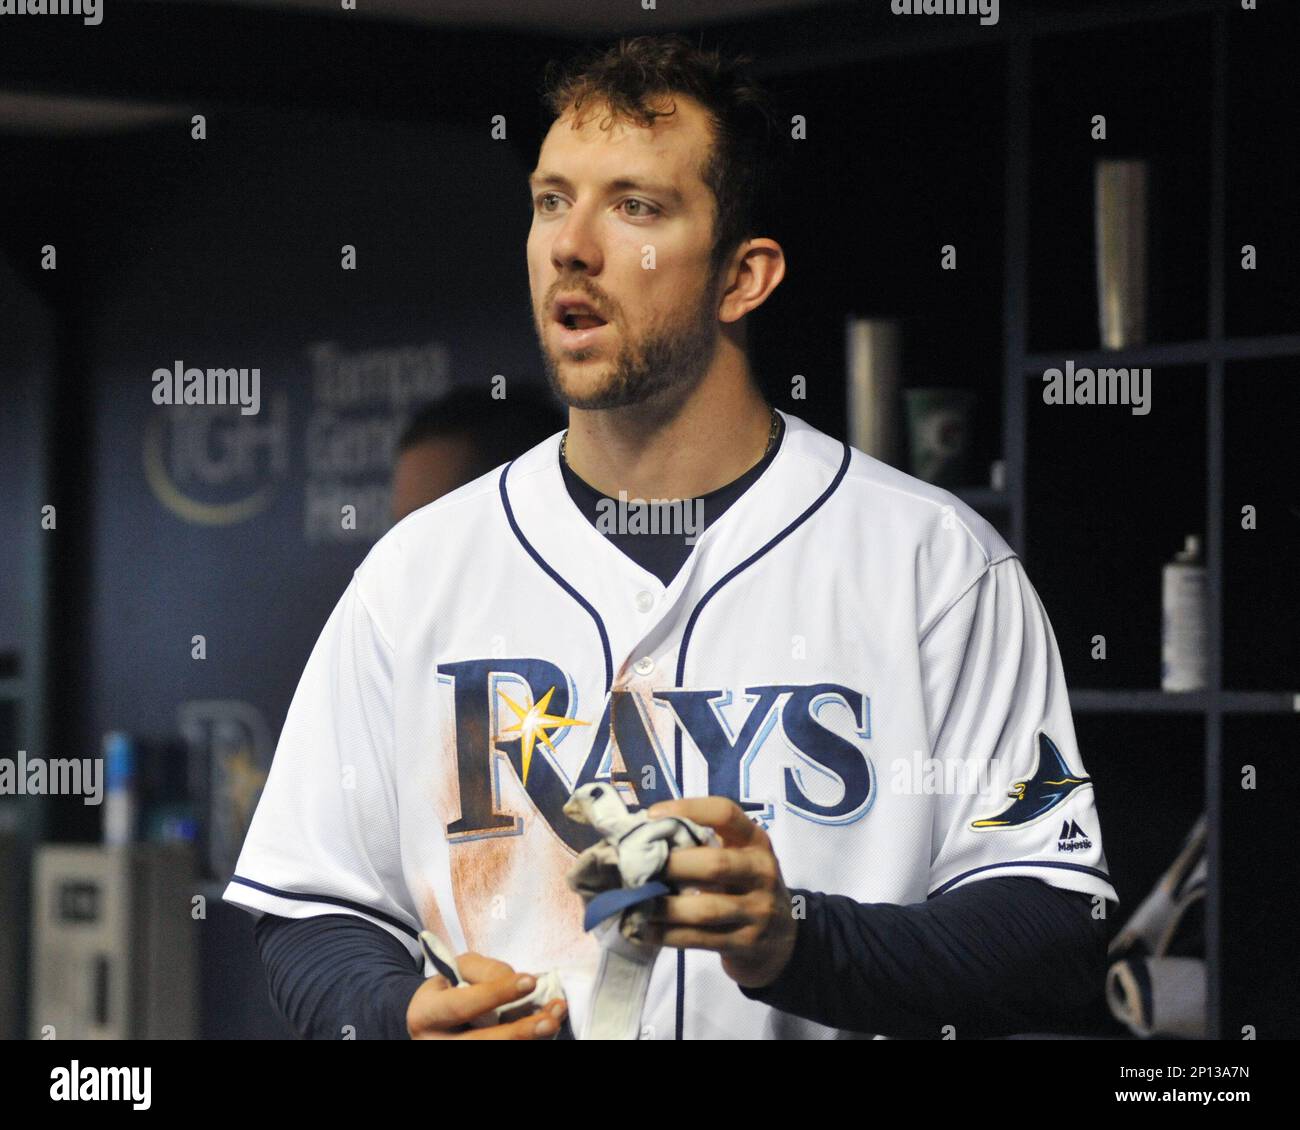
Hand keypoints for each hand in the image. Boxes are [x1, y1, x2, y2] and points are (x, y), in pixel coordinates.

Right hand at [406, 951, 567, 1039]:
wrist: (434, 1020)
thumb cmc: (450, 988)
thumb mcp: (458, 969)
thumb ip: (486, 971)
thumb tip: (517, 982)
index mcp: (426, 1014)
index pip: (463, 1005)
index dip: (497, 993)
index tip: (530, 981)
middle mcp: (436, 1043)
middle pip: (480, 1042)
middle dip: (519, 1032)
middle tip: (550, 1019)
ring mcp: (453, 1055)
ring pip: (496, 1051)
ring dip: (530, 1040)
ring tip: (554, 1019)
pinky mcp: (470, 1059)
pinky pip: (505, 1054)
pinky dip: (528, 1044)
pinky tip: (545, 1031)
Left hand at [643, 797, 797, 989]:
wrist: (782, 938)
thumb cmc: (745, 885)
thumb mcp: (739, 857)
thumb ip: (705, 843)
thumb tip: (644, 833)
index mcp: (756, 841)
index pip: (726, 814)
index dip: (689, 809)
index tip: (652, 815)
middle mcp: (762, 872)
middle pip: (716, 864)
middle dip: (673, 866)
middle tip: (638, 868)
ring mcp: (758, 910)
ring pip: (706, 909)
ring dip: (664, 907)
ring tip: (633, 902)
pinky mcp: (746, 942)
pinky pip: (701, 939)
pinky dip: (668, 935)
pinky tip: (643, 930)